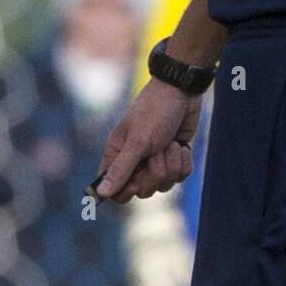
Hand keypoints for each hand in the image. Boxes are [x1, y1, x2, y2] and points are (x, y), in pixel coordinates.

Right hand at [96, 78, 201, 203]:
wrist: (182, 91)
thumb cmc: (155, 111)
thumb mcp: (138, 141)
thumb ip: (121, 169)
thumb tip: (101, 193)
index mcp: (118, 156)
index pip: (116, 192)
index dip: (126, 191)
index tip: (137, 181)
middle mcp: (135, 161)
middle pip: (144, 191)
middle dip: (156, 172)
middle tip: (158, 151)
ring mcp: (156, 160)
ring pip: (164, 185)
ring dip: (172, 163)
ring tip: (171, 143)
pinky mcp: (175, 158)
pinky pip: (181, 177)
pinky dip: (184, 161)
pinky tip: (181, 145)